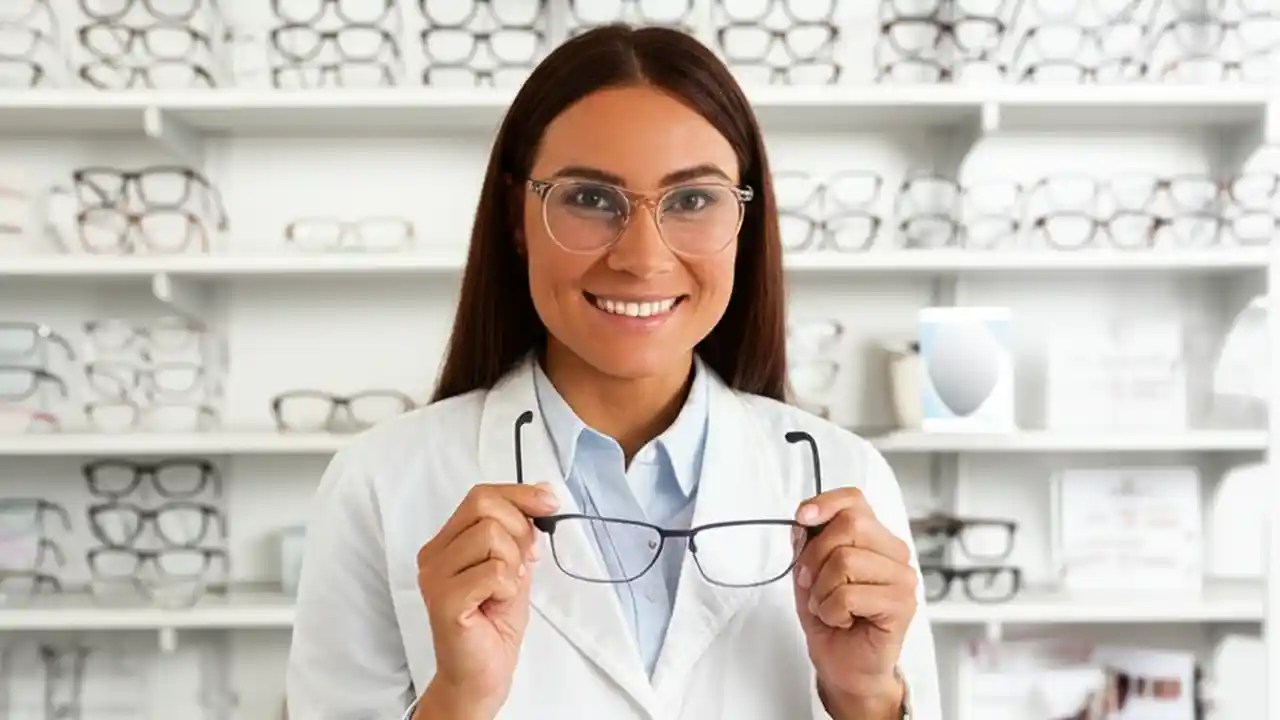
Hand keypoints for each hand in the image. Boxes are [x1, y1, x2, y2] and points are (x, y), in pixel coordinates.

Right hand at [415, 483, 558, 718]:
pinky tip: (497, 604)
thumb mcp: (515, 565)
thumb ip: (522, 532)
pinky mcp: (445, 600)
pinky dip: (508, 586)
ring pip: (490, 535)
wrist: (482, 673)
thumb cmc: (495, 622)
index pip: (481, 495)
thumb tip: (544, 492)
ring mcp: (434, 577)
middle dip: (518, 529)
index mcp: (447, 542)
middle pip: (483, 506)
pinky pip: (493, 571)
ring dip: (513, 563)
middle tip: (522, 563)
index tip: (550, 504)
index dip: (520, 494)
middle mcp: (434, 555)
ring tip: (504, 590)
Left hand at [792, 488, 915, 716]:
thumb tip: (802, 524)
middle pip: (849, 525)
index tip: (802, 517)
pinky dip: (832, 610)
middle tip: (810, 581)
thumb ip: (805, 547)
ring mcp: (902, 578)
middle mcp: (894, 553)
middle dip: (815, 555)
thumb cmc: (832, 620)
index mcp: (875, 539)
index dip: (826, 503)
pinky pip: (849, 595)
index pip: (855, 500)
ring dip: (822, 589)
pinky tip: (841, 620)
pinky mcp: (902, 605)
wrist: (845, 666)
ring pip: (846, 560)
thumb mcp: (808, 576)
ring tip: (827, 606)